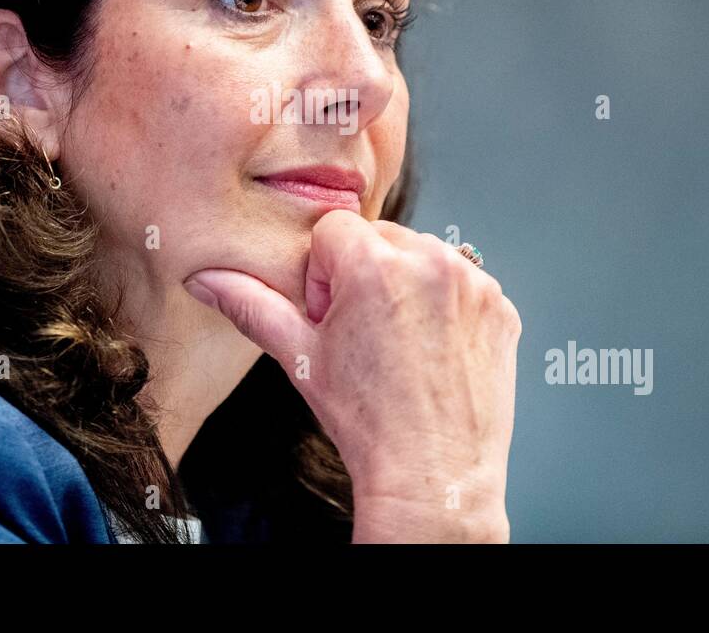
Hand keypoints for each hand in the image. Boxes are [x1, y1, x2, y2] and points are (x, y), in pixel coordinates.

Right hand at [182, 209, 521, 541]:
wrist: (431, 477)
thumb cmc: (368, 425)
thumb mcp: (300, 359)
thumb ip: (251, 306)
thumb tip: (207, 280)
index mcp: (374, 266)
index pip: (333, 230)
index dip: (323, 277)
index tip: (333, 318)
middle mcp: (430, 264)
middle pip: (380, 239)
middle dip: (365, 276)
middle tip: (364, 336)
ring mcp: (473, 285)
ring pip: (422, 258)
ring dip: (407, 288)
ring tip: (398, 346)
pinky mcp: (500, 308)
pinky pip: (464, 285)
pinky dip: (447, 309)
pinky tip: (432, 352)